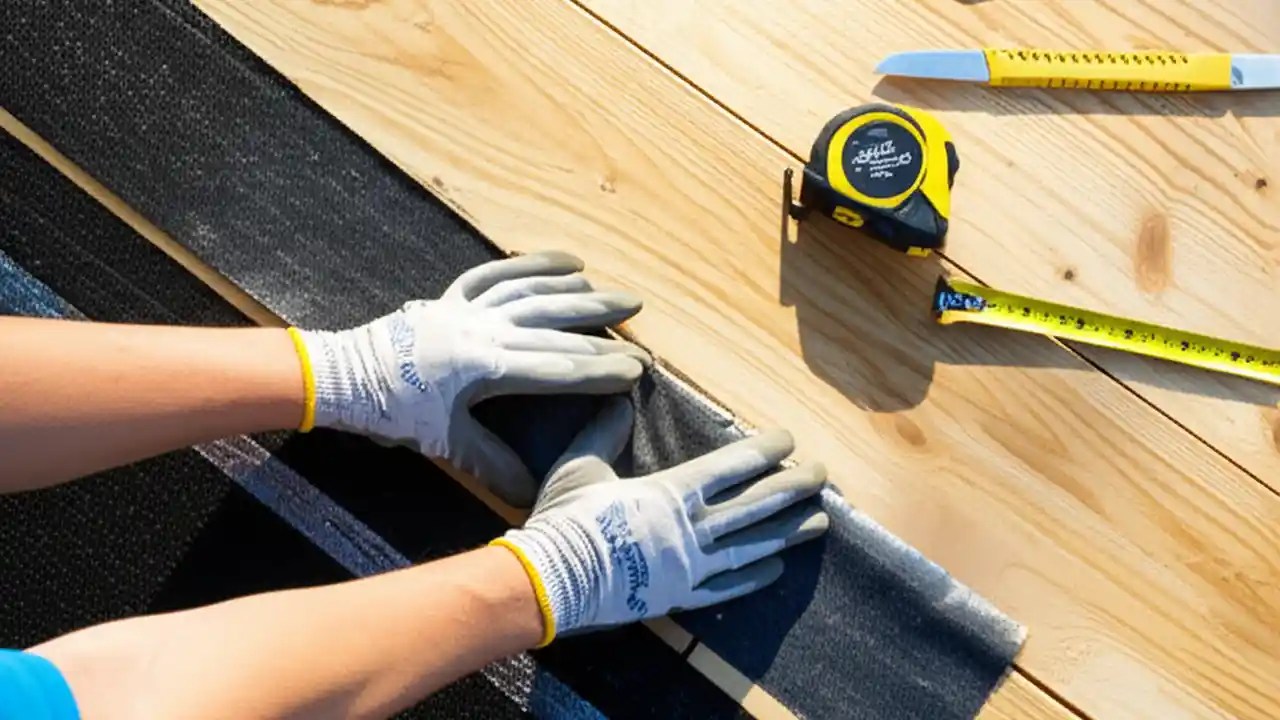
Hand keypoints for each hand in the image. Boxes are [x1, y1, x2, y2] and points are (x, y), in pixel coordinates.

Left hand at [295, 252, 649, 504]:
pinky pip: (499, 274)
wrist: (342, 376)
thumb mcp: (445, 444)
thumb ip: (492, 464)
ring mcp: (468, 307)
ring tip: (613, 294)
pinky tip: (565, 262)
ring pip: (534, 292)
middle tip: (641, 335)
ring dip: (578, 292)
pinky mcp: (453, 297)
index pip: (558, 367)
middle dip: (603, 330)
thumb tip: (532, 492)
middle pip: (555, 324)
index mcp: (486, 366)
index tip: (636, 372)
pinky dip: (533, 264)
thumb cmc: (393, 413)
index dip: (601, 370)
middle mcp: (484, 329)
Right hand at [492, 397, 828, 645]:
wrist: (549, 582)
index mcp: (669, 492)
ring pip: (752, 546)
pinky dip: (754, 577)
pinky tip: (778, 568)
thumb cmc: (563, 521)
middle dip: (792, 488)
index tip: (789, 439)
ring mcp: (689, 566)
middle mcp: (690, 529)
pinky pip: (726, 588)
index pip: (730, 466)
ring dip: (789, 532)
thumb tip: (621, 398)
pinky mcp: (679, 597)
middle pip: (754, 504)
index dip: (764, 451)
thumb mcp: (579, 466)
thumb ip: (604, 432)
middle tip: (821, 476)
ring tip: (821, 521)